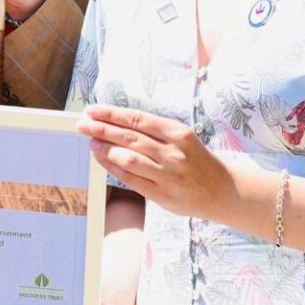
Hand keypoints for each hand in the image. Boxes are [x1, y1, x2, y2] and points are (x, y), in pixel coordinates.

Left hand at [80, 105, 232, 217]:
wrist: (222, 190)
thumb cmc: (196, 160)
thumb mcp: (181, 137)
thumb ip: (153, 131)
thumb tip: (116, 123)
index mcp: (177, 132)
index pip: (136, 118)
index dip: (111, 113)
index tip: (92, 110)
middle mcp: (173, 152)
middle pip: (129, 136)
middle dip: (101, 128)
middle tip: (82, 124)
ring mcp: (167, 174)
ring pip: (128, 157)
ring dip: (105, 148)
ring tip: (91, 141)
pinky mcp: (163, 194)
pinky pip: (131, 179)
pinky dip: (113, 168)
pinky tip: (102, 160)